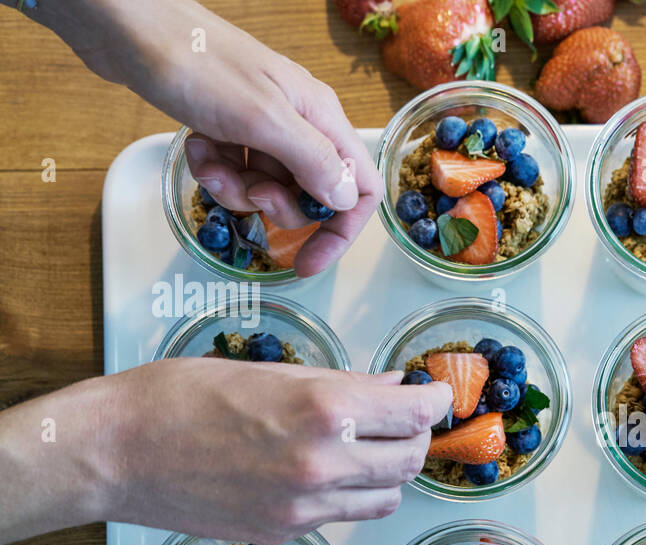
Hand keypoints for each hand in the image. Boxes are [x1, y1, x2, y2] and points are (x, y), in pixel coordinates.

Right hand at [0, 360, 450, 544]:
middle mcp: (325, 464)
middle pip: (411, 459)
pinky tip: (324, 469)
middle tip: (404, 416)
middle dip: (415, 434)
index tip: (436, 392)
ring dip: (389, 471)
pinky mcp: (285, 532)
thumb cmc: (177, 397)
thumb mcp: (267, 372)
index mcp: (325, 411)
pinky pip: (342, 515)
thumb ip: (341, 384)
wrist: (113, 455)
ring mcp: (306, 507)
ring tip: (369, 445)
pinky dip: (349, 492)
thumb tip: (392, 387)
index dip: (435, 400)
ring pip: (386, 497)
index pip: (417, 413)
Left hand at [30, 0, 379, 275]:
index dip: (339, 231)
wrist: (130, 28)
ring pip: (268, 188)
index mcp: (321, 119)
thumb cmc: (199, 63)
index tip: (308, 260)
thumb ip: (313, 161)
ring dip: (235, 189)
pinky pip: (236, 171)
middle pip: (310, 196)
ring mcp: (265, 127)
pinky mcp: (231, 128)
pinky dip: (215, 169)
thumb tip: (348, 201)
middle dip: (274, 206)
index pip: (360, 189)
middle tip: (248, 191)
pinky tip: (197, 146)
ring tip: (210, 163)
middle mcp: (301, 125)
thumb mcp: (263, 118)